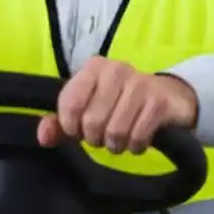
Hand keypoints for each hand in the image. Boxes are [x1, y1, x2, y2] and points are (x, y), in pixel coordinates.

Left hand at [36, 57, 198, 153]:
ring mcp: (140, 84)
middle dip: (96, 138)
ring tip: (122, 137)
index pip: (69, 105)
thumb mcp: (87, 109)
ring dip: (117, 145)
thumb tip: (43, 138)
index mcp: (94, 67)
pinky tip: (139, 138)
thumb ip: (60, 124)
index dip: (71, 128)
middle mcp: (116, 70)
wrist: (169, 98)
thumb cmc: (120, 103)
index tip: (80, 130)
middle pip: (92, 123)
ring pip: (115, 132)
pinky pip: (137, 137)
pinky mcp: (159, 102)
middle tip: (105, 134)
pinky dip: (136, 146)